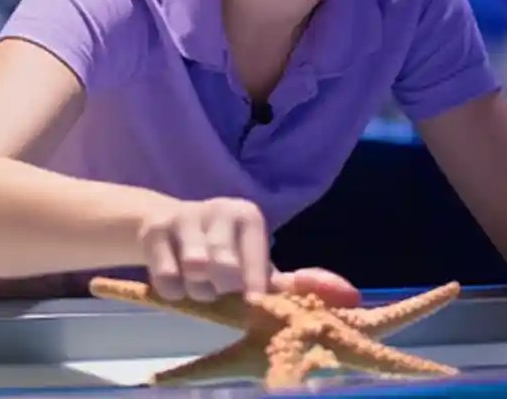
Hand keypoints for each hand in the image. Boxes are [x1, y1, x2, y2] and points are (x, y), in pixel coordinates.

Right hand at [135, 197, 360, 306]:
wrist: (165, 226)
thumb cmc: (223, 252)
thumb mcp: (259, 265)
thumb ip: (300, 284)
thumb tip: (351, 298)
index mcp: (249, 216)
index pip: (258, 269)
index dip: (251, 291)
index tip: (246, 296)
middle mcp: (219, 208)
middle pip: (224, 271)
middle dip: (220, 290)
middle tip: (217, 287)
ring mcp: (185, 215)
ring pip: (194, 272)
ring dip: (196, 290)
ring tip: (198, 284)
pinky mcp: (154, 228)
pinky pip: (166, 277)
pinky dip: (172, 290)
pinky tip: (175, 280)